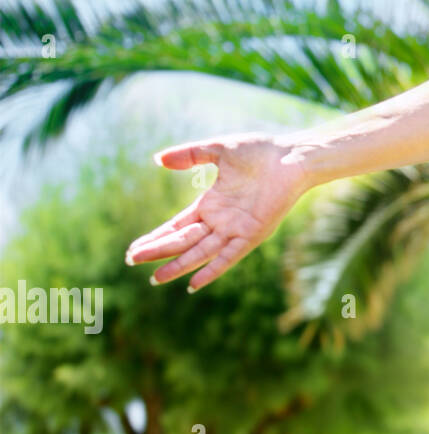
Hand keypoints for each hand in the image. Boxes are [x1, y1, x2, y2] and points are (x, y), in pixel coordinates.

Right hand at [125, 132, 309, 291]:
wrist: (292, 156)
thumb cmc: (260, 152)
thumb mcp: (219, 150)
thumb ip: (190, 155)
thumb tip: (158, 159)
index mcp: (212, 203)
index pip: (177, 225)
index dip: (156, 236)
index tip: (134, 248)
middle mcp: (221, 220)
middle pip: (183, 241)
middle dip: (158, 251)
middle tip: (131, 261)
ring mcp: (236, 229)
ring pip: (200, 252)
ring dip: (178, 264)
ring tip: (155, 277)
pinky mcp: (252, 234)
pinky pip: (229, 256)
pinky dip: (212, 270)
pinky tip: (193, 283)